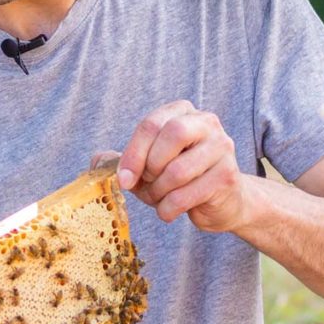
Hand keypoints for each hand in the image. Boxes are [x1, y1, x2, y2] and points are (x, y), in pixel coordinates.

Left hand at [116, 101, 246, 232]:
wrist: (223, 202)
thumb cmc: (181, 179)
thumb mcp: (150, 165)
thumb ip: (125, 159)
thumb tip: (97, 160)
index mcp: (183, 112)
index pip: (151, 124)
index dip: (133, 153)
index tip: (123, 179)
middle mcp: (207, 123)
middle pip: (171, 135)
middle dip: (150, 166)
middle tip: (147, 184)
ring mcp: (221, 148)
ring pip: (178, 170)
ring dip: (158, 192)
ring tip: (159, 198)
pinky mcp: (227, 176)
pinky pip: (186, 195)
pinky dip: (168, 209)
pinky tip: (169, 210)